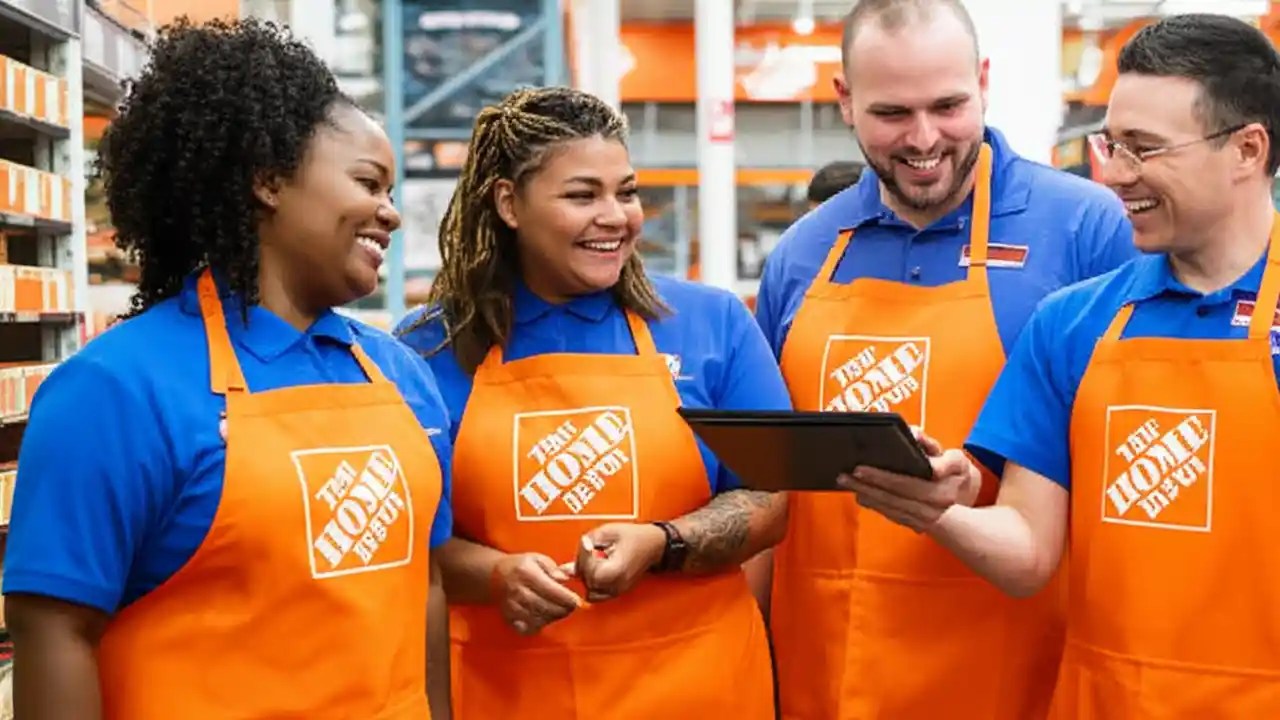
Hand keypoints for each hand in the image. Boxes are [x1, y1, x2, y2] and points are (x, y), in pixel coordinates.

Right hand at [491, 553, 583, 635]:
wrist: (496, 576)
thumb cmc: (521, 566)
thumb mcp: (538, 559)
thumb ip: (553, 569)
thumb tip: (565, 579)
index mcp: (526, 573)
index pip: (551, 590)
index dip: (567, 598)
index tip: (577, 601)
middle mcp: (518, 591)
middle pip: (547, 607)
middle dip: (563, 610)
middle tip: (571, 607)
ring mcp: (512, 606)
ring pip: (539, 619)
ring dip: (554, 617)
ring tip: (559, 610)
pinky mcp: (509, 618)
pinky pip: (529, 627)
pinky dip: (540, 625)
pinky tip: (545, 617)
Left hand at [568, 523, 666, 602]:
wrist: (654, 544)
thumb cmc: (635, 536)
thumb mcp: (609, 531)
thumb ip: (589, 542)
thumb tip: (575, 553)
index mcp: (617, 570)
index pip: (590, 572)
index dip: (584, 557)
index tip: (589, 544)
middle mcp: (617, 585)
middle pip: (588, 582)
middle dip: (585, 565)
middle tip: (592, 549)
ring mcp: (617, 591)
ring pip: (590, 591)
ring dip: (588, 575)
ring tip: (596, 559)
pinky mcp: (616, 592)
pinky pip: (596, 594)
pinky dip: (593, 583)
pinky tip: (598, 568)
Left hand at [835, 428, 979, 532]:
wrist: (978, 506)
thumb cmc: (965, 478)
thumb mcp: (961, 464)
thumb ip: (947, 462)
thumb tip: (931, 468)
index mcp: (937, 493)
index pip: (903, 484)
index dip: (880, 477)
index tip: (860, 468)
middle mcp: (927, 510)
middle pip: (890, 496)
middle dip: (865, 485)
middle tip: (843, 475)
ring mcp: (921, 519)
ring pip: (889, 507)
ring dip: (867, 496)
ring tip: (848, 484)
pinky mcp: (918, 523)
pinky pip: (894, 514)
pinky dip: (877, 506)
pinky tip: (863, 497)